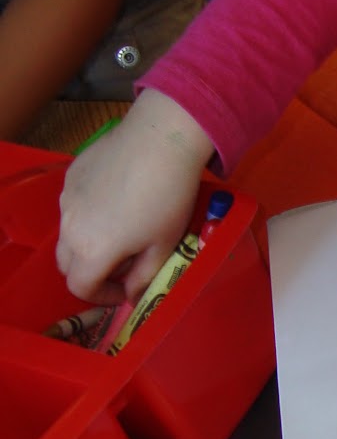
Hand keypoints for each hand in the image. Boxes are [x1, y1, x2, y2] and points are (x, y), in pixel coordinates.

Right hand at [56, 89, 214, 301]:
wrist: (160, 142)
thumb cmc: (168, 200)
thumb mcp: (162, 246)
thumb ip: (142, 277)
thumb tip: (130, 294)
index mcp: (92, 251)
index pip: (80, 288)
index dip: (101, 297)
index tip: (122, 291)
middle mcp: (70, 227)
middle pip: (66, 265)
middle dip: (90, 274)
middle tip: (120, 268)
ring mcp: (66, 200)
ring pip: (67, 235)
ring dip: (88, 246)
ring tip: (121, 234)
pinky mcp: (70, 177)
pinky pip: (73, 208)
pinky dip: (88, 217)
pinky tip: (118, 203)